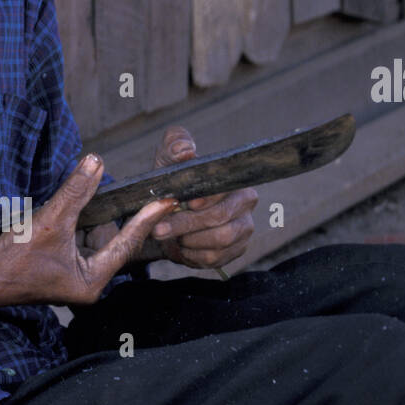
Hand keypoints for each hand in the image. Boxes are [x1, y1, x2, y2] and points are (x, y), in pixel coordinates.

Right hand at [0, 155, 177, 306]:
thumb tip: (96, 162)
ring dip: (88, 218)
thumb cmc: (12, 259)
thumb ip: (77, 191)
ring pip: (93, 239)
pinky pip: (77, 241)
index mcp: (92, 282)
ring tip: (82, 202)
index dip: (147, 218)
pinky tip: (66, 211)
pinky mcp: (60, 270)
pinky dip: (75, 224)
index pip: (127, 243)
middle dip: (110, 215)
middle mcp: (88, 283)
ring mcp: (74, 278)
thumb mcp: (50, 220)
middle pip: (111, 241)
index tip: (166, 200)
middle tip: (122, 191)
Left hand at [146, 127, 256, 270]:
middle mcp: (245, 204)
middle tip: (159, 229)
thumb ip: (175, 145)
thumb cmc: (172, 180)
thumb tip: (185, 150)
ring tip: (170, 235)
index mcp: (235, 179)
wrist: (164, 213)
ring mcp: (243, 229)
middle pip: (221, 219)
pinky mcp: (234, 251)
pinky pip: (214, 258)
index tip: (185, 203)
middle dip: (186, 224)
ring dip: (188, 240)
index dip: (205, 199)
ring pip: (219, 241)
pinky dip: (192, 255)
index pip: (225, 191)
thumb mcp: (168, 160)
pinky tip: (181, 246)